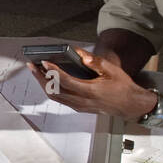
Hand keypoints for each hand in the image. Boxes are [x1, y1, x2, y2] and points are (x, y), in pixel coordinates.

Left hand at [28, 48, 156, 121]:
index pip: (66, 81)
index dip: (53, 72)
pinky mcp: (78, 107)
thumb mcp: (112, 70)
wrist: (130, 105)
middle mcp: (82, 101)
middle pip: (55, 91)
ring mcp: (79, 106)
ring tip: (36, 71)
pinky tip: (47, 80)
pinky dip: (51, 89)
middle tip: (33, 66)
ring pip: (55, 97)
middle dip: (41, 78)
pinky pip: (60, 99)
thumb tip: (80, 54)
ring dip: (43, 84)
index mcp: (91, 91)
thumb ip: (95, 62)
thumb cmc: (122, 87)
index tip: (44, 62)